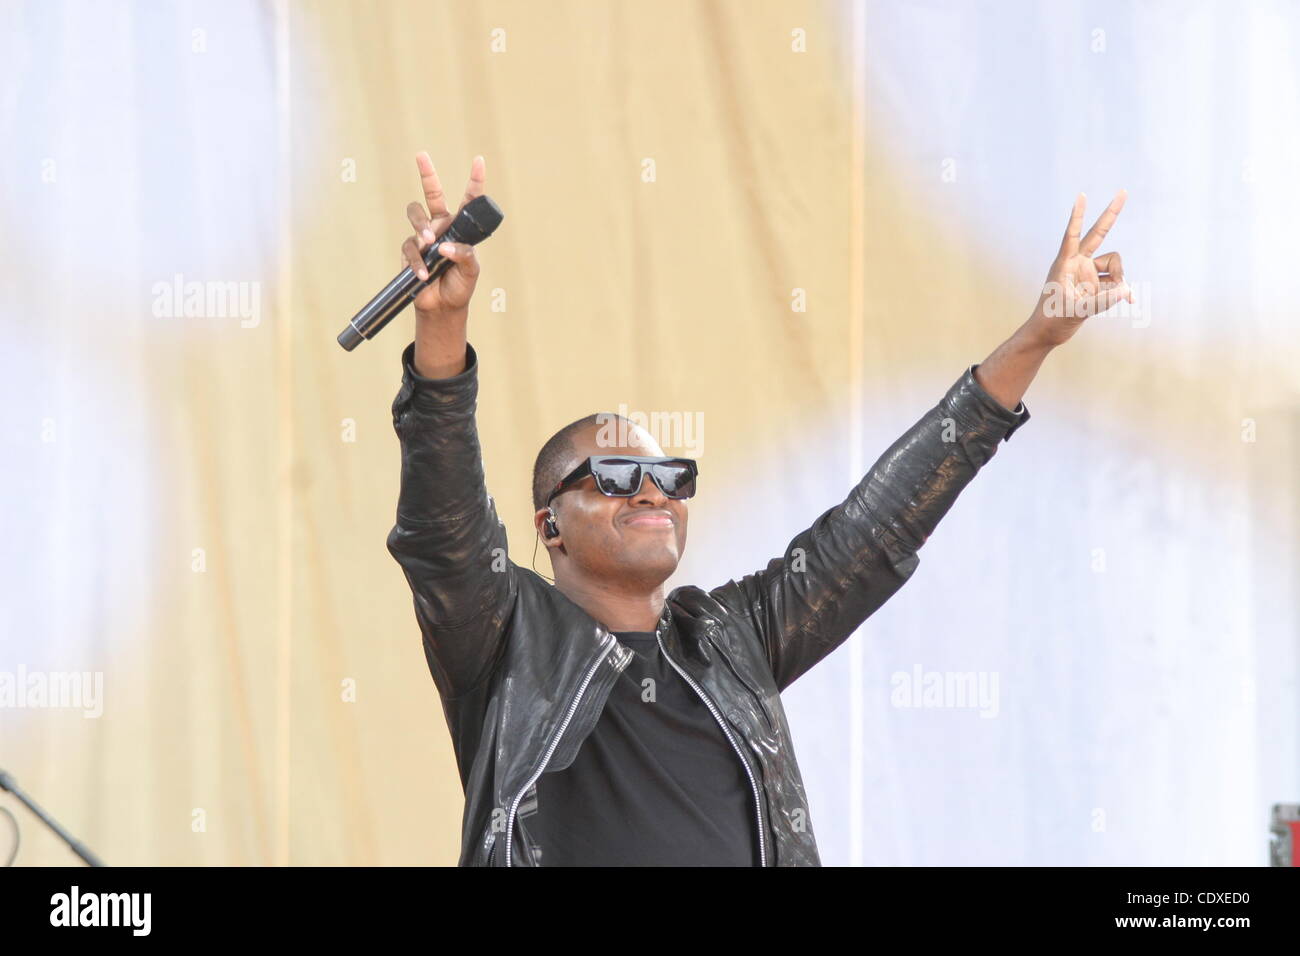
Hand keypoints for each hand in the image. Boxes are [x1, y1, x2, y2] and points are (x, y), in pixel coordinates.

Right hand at [402, 152, 485, 315]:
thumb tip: (444, 246)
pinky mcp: (411, 251)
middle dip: (426, 173)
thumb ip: (463, 255)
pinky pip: (410, 247)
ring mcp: (424, 236)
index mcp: (461, 227)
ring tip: (429, 243)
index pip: (469, 200)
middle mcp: (442, 226)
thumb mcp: (471, 270)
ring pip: (416, 215)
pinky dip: (417, 261)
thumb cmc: (460, 286)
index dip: (474, 181)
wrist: (442, 307)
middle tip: (421, 155)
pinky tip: (424, 274)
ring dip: (421, 226)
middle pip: (432, 193)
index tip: (479, 161)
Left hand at [1026, 190, 1132, 347]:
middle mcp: (1078, 264)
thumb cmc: (1052, 320)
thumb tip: (1126, 291)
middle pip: (1098, 234)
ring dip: (1118, 280)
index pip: (1072, 235)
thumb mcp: (1075, 311)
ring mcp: (1087, 273)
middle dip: (1111, 214)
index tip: (1082, 196)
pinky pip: (1116, 281)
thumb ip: (1101, 301)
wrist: (1048, 334)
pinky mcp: (1095, 284)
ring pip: (1114, 266)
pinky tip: (1130, 301)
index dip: (1078, 216)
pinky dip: (1122, 290)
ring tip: (1106, 299)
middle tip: (1123, 191)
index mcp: (1065, 264)